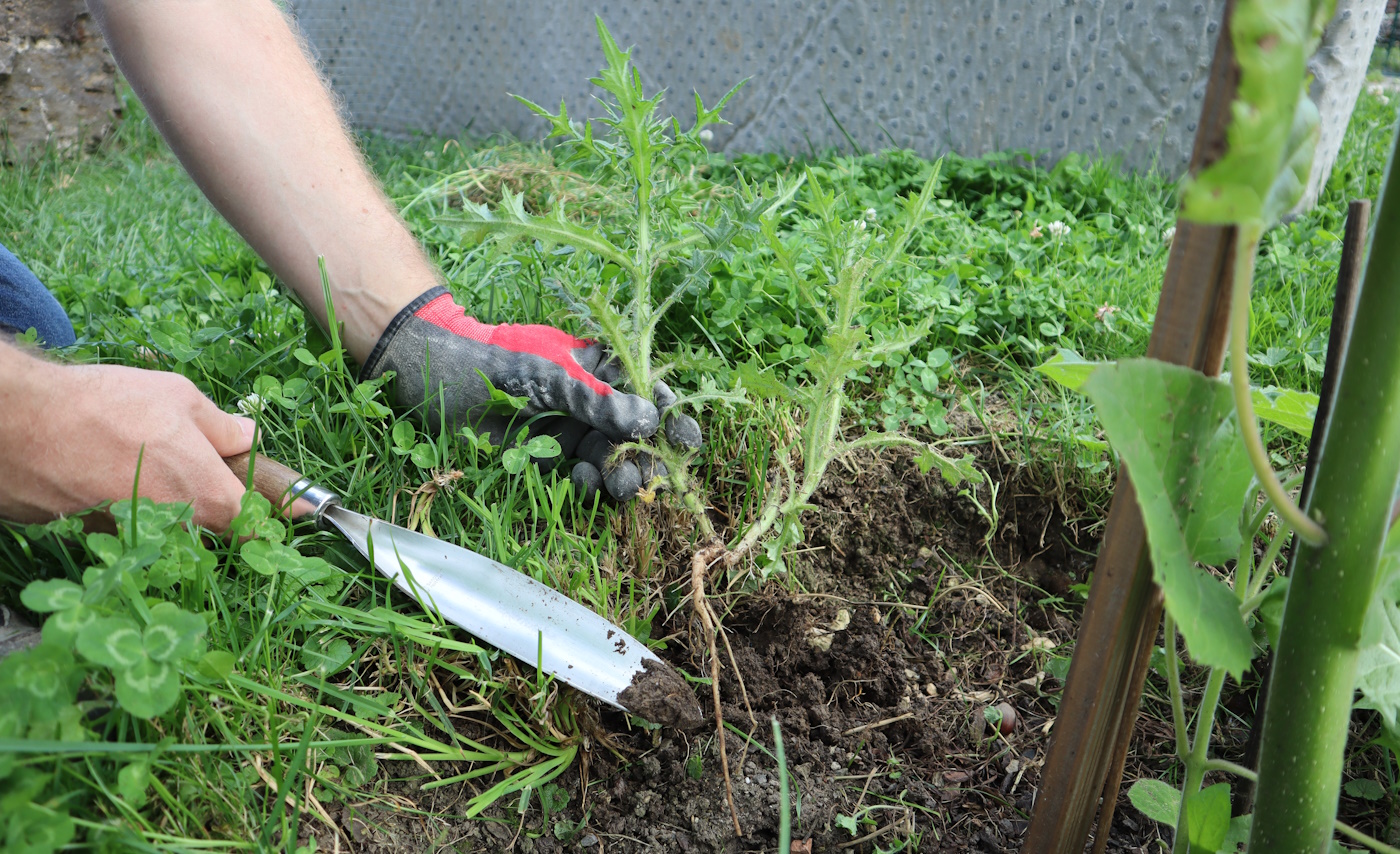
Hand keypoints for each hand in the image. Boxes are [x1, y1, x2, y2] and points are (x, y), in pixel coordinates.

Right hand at [0, 350, 255, 530]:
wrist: (20, 427)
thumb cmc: (107, 407)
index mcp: (209, 498)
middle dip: (216, 502)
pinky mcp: (98, 538)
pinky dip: (129, 503)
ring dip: (169, 503)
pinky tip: (108, 471)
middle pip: (214, 527)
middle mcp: (177, 530)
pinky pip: (130, 526)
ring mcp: (136, 539)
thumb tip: (249, 437)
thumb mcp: (181, 399)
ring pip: (170, 527)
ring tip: (140, 461)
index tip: (297, 511)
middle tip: (199, 466)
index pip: (258, 524)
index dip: (277, 515)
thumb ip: (223, 426)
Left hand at [360, 287, 701, 499]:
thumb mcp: (550, 376)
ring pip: (610, 458)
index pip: (647, 392)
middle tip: (651, 475)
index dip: (669, 415)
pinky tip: (584, 482)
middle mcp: (589, 401)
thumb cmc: (493, 358)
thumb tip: (650, 420)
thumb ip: (598, 401)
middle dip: (648, 455)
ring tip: (622, 486)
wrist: (432, 371)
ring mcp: (568, 430)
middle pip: (635, 433)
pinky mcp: (545, 458)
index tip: (684, 439)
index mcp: (598, 369)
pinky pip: (578, 476)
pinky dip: (587, 484)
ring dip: (622, 474)